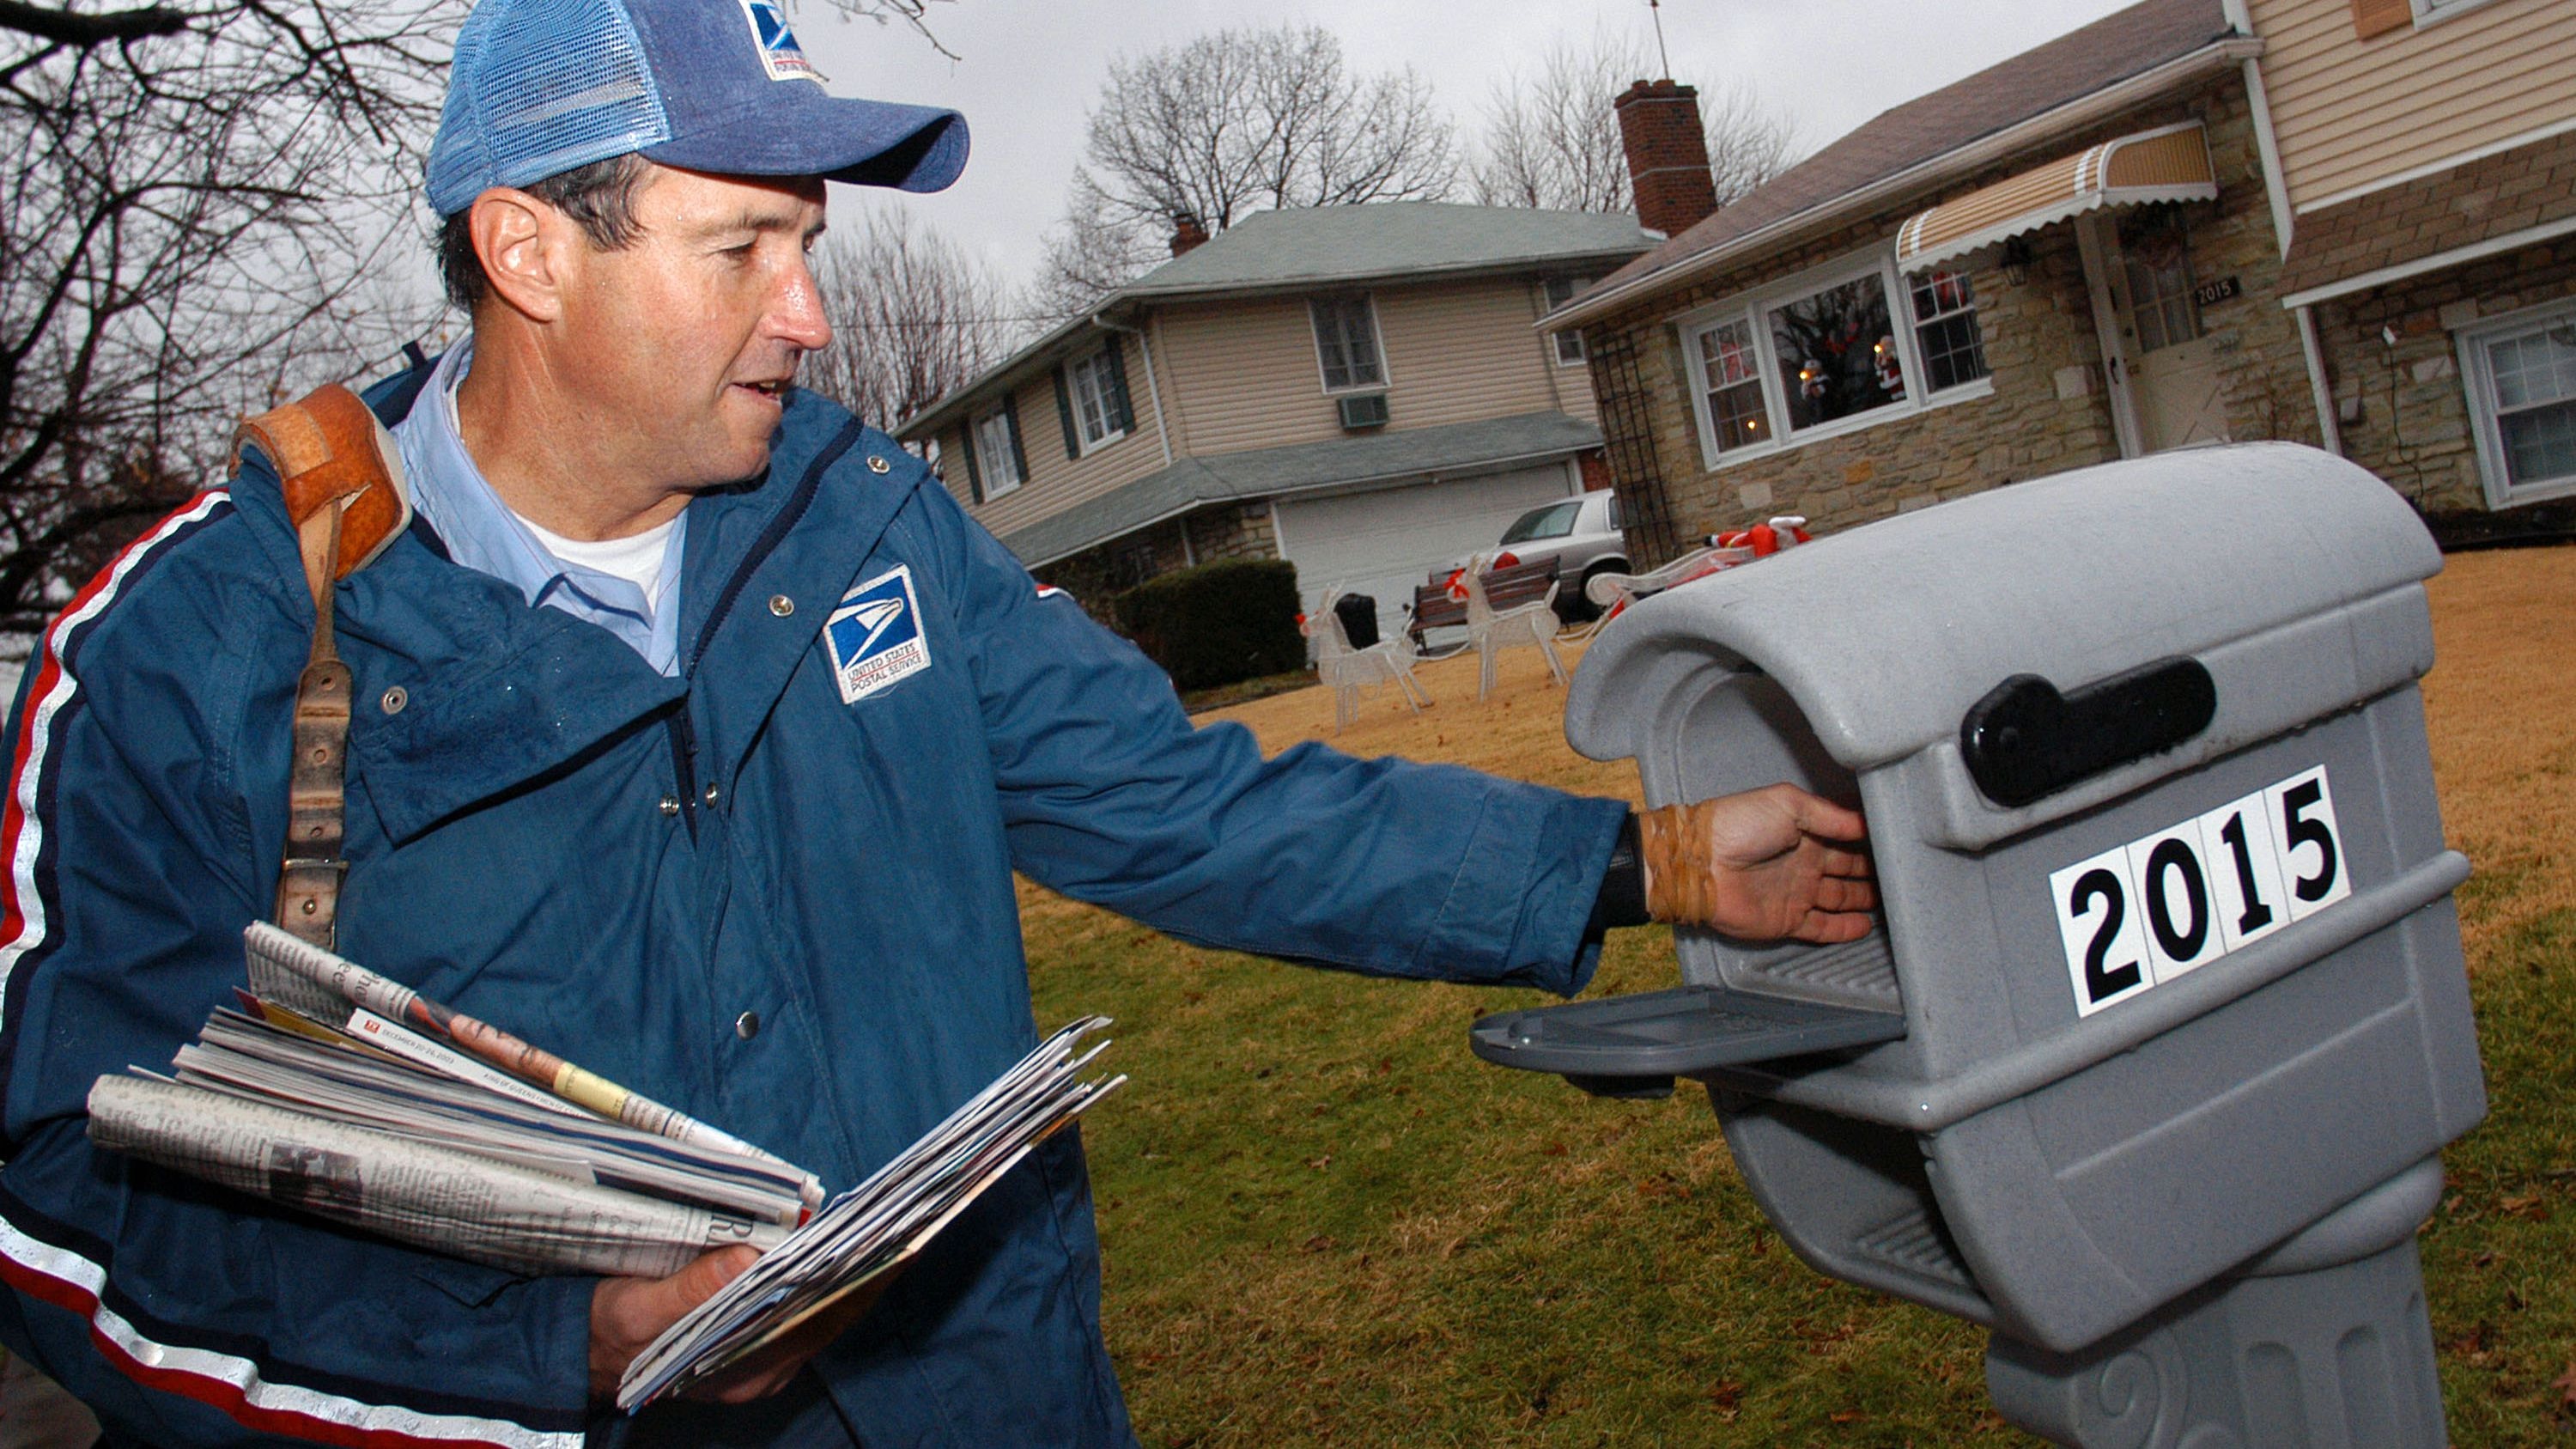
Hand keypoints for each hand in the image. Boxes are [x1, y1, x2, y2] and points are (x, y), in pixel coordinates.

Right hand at [589, 1246, 899, 1404]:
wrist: (580, 1353)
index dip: (857, 1285)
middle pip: (830, 1320)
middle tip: (901, 1225)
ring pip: (822, 1317)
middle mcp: (762, 1371)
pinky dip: (824, 1282)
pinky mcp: (753, 1345)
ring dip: (850, 1276)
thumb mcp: (637, 1309)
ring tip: (881, 1229)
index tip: (892, 1247)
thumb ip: (690, 1289)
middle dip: (865, 1274)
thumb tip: (745, 1259)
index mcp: (743, 1371)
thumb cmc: (606, 1331)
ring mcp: (761, 1362)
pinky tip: (835, 1251)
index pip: (818, 1324)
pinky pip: (804, 1314)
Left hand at [1637, 784, 1875, 942]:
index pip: (1845, 841)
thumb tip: (1863, 822)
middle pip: (1846, 872)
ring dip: (1862, 901)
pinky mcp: (1787, 920)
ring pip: (1838, 900)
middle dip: (1871, 875)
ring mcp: (1796, 894)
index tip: (1895, 848)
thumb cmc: (1739, 824)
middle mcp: (1804, 864)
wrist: (1701, 862)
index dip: (1868, 845)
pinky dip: (1844, 929)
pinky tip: (1865, 926)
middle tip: (1900, 878)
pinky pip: (1822, 928)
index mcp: (1804, 834)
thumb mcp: (1787, 803)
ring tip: (1891, 902)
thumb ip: (1828, 815)